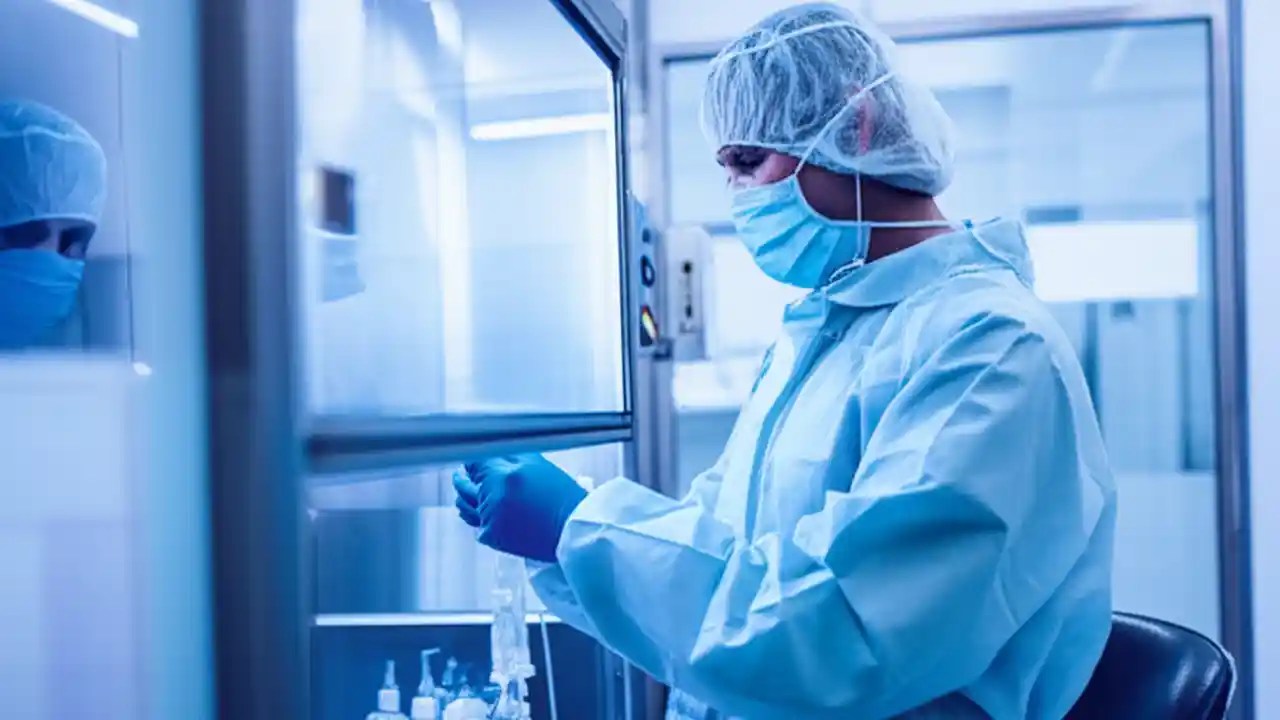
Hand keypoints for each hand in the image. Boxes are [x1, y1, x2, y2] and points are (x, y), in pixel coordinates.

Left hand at [452, 454, 587, 562]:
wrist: (572, 529)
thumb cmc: (561, 497)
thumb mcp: (538, 464)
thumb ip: (508, 454)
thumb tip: (486, 447)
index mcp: (505, 476)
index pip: (474, 463)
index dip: (471, 460)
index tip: (471, 460)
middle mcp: (493, 498)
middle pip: (465, 484)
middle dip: (464, 477)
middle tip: (463, 473)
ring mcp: (490, 519)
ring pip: (465, 505)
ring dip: (464, 496)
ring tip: (467, 490)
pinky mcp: (492, 537)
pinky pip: (475, 524)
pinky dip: (476, 516)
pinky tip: (478, 509)